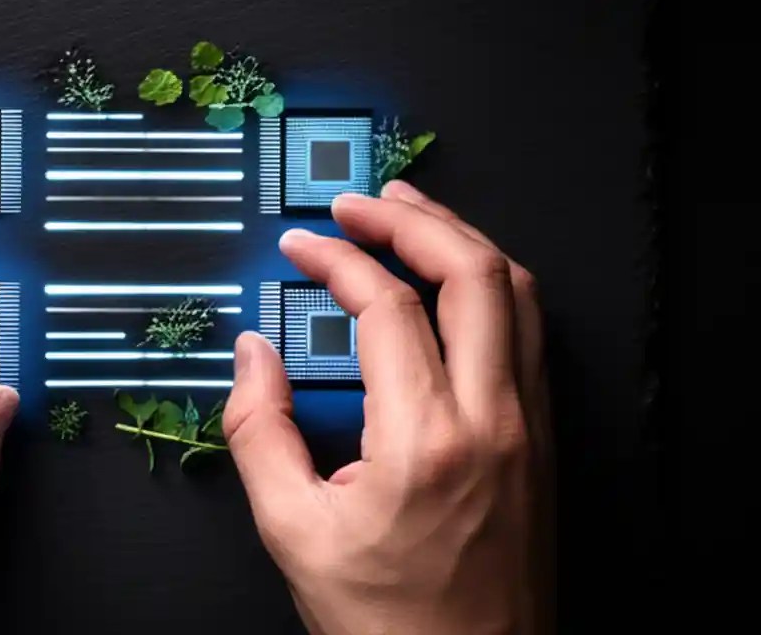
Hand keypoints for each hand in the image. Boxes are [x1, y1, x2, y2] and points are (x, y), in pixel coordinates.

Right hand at [225, 182, 549, 634]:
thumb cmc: (386, 625)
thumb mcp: (293, 532)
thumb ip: (260, 432)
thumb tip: (253, 354)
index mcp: (427, 440)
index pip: (388, 308)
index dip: (338, 260)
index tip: (298, 247)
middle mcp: (494, 420)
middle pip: (475, 274)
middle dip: (416, 218)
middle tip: (359, 203)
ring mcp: (530, 429)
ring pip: (518, 295)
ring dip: (462, 240)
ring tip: (411, 213)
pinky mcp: (542, 444)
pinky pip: (529, 334)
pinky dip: (491, 287)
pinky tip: (453, 285)